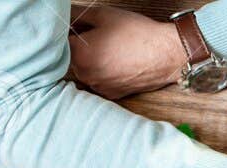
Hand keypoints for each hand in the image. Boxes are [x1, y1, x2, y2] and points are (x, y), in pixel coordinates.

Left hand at [68, 6, 184, 98]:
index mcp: (78, 55)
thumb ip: (76, 14)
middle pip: (71, 58)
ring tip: (111, 50)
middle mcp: (86, 75)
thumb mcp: (102, 15)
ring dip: (91, 61)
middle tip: (98, 36)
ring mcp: (100, 87)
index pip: (59, 41)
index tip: (80, 27)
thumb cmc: (138, 34)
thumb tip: (64, 15)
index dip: (69, 31)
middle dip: (79, 47)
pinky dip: (103, 72)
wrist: (167, 54)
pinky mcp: (113, 94)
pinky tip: (117, 62)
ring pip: (85, 70)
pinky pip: (99, 81)